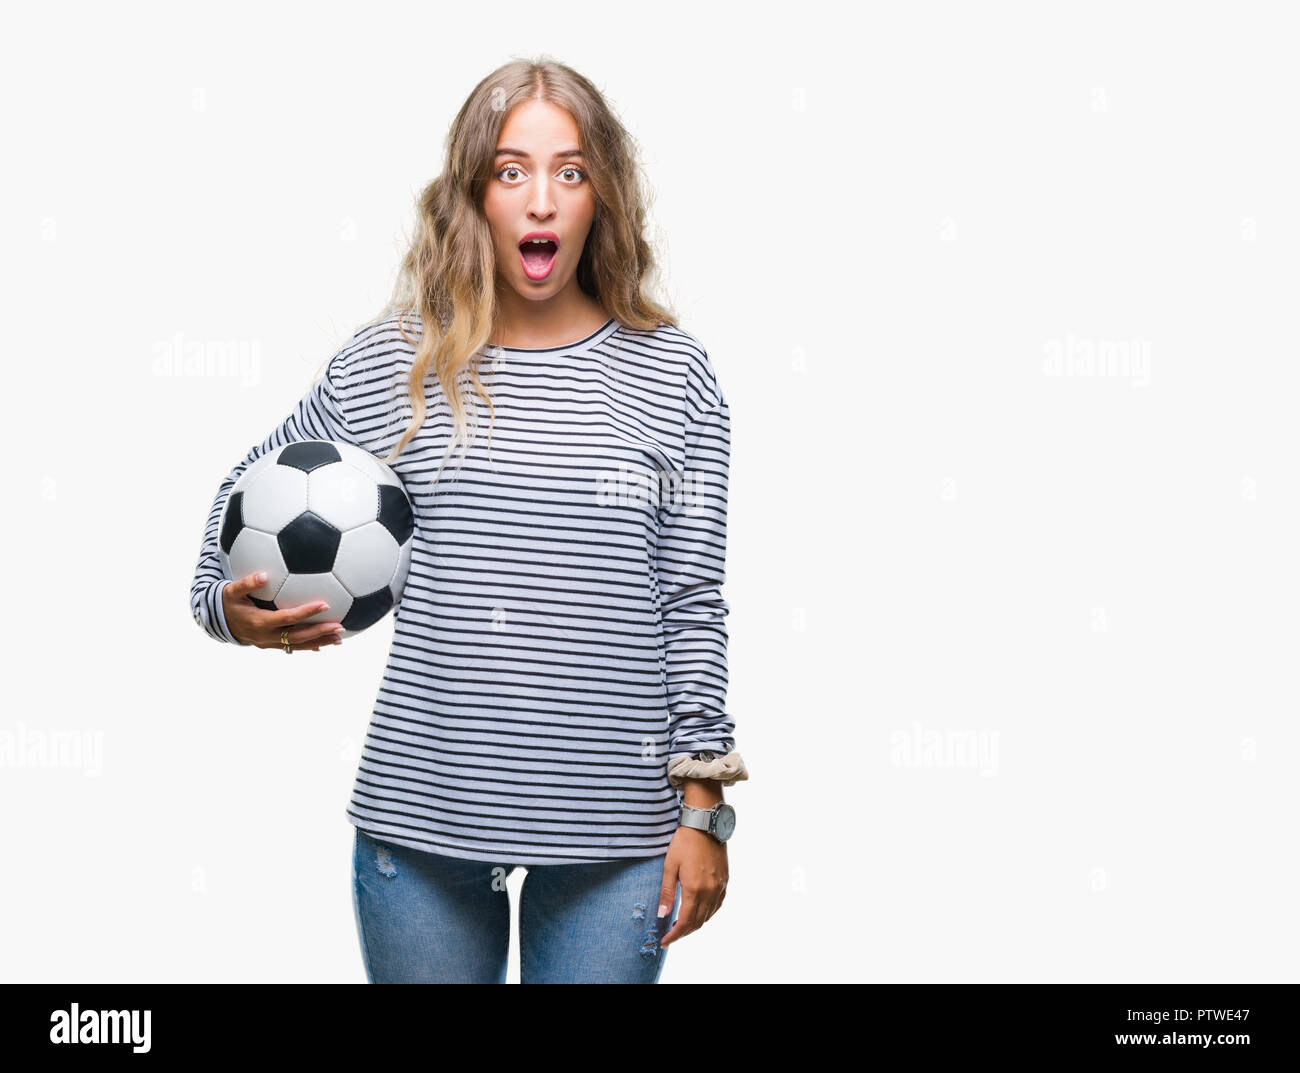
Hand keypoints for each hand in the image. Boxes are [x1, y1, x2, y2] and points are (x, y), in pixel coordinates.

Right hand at [221, 571, 344, 650]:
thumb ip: (247, 583)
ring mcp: (269, 643)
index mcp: (259, 621)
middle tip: (340, 627)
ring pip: (298, 645)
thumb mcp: (232, 591)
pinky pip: (292, 647)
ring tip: (339, 639)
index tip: (325, 604)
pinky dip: (309, 646)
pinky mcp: (271, 645)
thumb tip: (264, 574)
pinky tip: (325, 644)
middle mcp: (266, 635)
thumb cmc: (228, 602)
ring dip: (319, 642)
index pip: (288, 618)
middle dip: (320, 632)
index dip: (306, 612)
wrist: (217, 621)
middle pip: (298, 636)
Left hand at [656, 824, 727, 947]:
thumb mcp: (670, 866)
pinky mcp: (725, 880)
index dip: (674, 935)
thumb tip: (662, 914)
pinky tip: (698, 912)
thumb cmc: (685, 842)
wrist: (705, 824)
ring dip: (695, 924)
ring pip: (708, 915)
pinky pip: (717, 905)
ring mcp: (719, 886)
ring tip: (681, 924)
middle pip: (698, 922)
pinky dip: (707, 913)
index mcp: (694, 889)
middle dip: (683, 932)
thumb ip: (666, 892)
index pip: (685, 922)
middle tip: (670, 935)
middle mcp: (710, 891)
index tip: (664, 942)